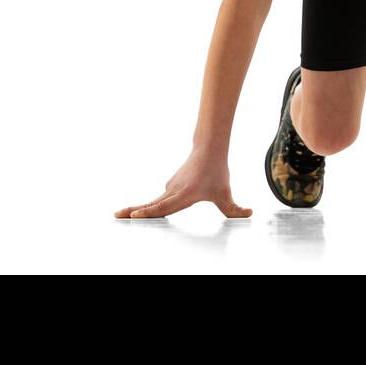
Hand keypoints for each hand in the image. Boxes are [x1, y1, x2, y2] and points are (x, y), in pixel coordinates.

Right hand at [114, 148, 251, 219]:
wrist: (208, 150)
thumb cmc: (215, 171)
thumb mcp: (225, 193)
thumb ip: (234, 208)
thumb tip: (248, 214)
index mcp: (183, 195)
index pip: (164, 206)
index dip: (150, 212)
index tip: (135, 214)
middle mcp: (173, 192)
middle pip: (151, 204)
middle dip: (133, 211)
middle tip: (116, 216)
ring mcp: (169, 188)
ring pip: (153, 202)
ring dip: (137, 209)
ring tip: (121, 215)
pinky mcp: (169, 187)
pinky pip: (157, 200)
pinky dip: (146, 207)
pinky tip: (138, 212)